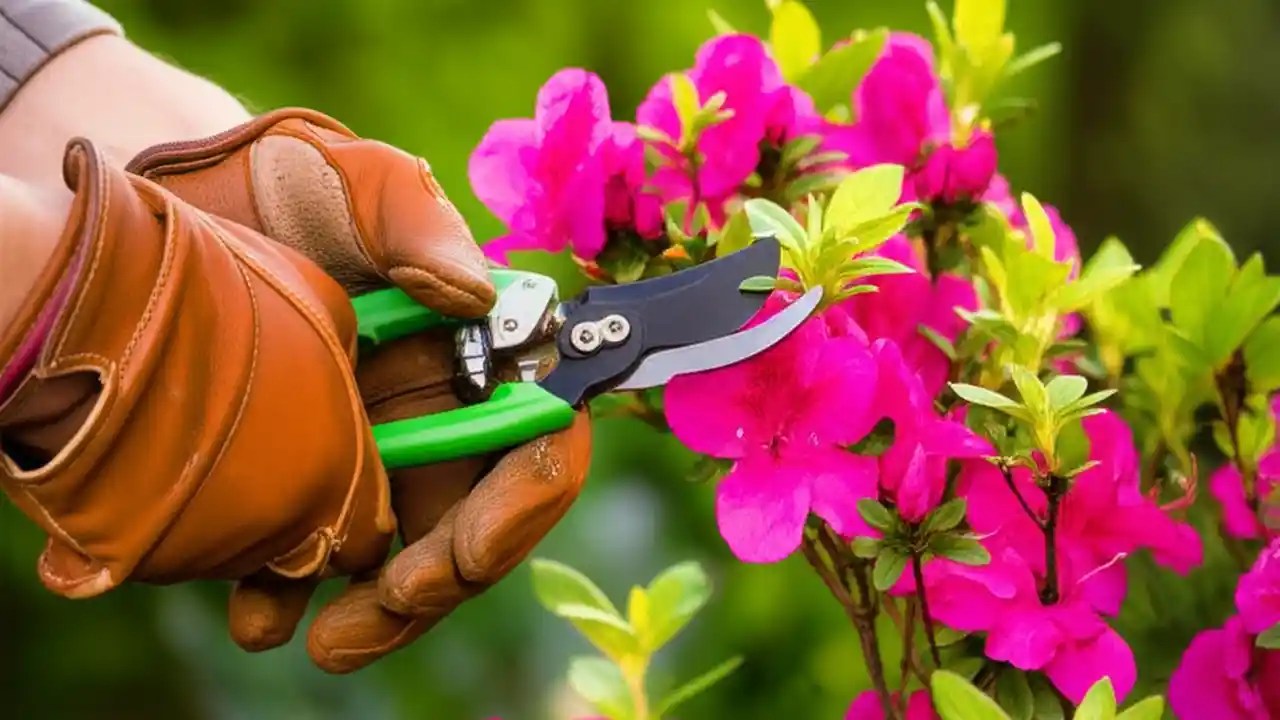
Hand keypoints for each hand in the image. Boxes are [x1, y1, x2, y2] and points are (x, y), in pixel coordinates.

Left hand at [125, 108, 593, 671]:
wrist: (169, 218)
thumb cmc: (280, 185)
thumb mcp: (350, 180)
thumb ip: (415, 220)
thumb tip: (478, 294)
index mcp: (478, 353)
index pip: (538, 439)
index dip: (521, 503)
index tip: (468, 552)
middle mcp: (441, 414)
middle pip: (476, 521)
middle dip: (438, 581)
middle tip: (380, 609)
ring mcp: (375, 456)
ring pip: (402, 559)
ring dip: (374, 613)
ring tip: (315, 639)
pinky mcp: (303, 482)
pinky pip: (315, 557)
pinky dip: (292, 595)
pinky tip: (256, 612)